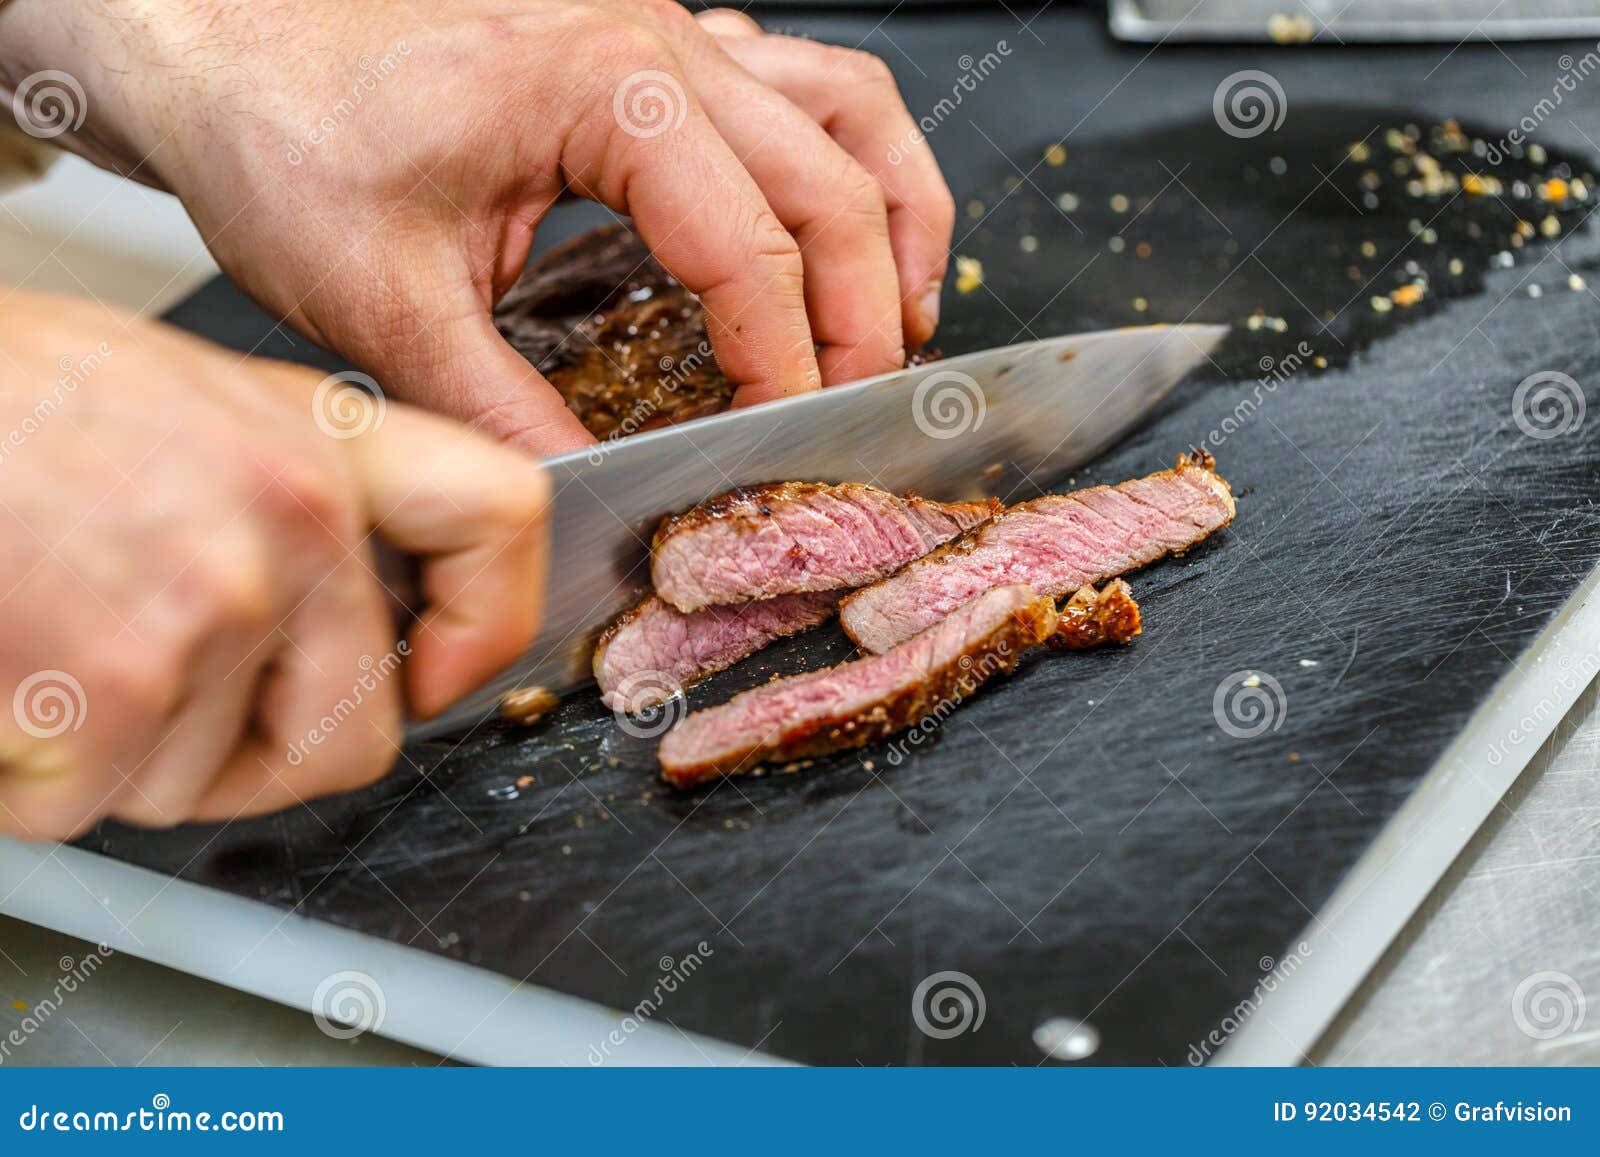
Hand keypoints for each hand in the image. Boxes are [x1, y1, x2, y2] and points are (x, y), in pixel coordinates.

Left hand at [0, 0, 955, 453]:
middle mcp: (661, 43)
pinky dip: (846, 161)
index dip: (786, 365)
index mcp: (606, 89)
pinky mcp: (651, 47)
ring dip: (892, 216)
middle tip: (856, 411)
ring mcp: (667, 32)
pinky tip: (834, 226)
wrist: (218, 38)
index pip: (752, 248)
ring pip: (852, 111)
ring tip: (905, 315)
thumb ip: (501, 410)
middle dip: (865, 314)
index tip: (782, 445)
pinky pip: (803, 84)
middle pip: (835, 184)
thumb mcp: (384, 300)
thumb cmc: (283, 130)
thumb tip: (587, 493)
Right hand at [0, 290, 550, 839]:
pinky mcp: (119, 679)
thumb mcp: (181, 401)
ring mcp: (213, 597)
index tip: (445, 668)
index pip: (499, 517)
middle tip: (163, 704)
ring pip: (207, 778)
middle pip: (356, 730)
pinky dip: (35, 778)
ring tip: (52, 636)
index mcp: (317, 436)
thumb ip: (288, 494)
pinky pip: (98, 803)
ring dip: (122, 754)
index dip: (491, 619)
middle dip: (256, 755)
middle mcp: (291, 512)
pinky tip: (8, 673)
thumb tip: (352, 606)